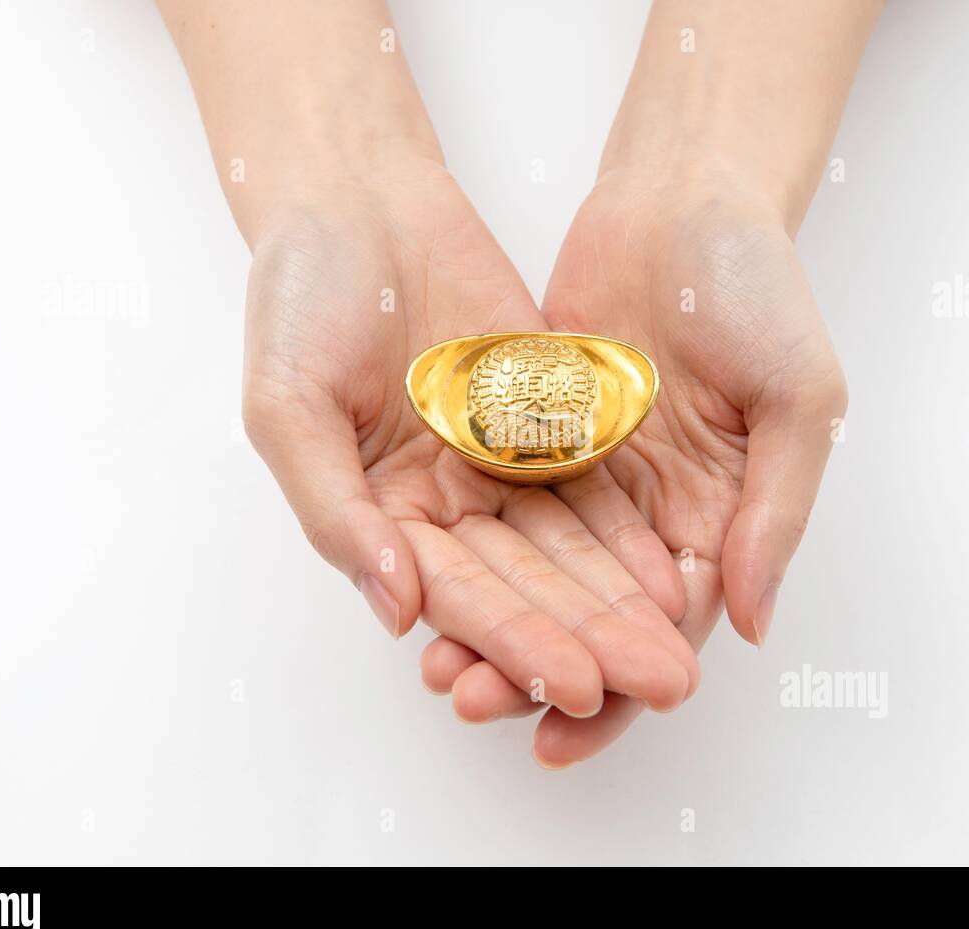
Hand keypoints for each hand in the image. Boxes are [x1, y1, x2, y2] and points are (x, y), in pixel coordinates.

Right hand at [242, 163, 698, 721]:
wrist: (357, 200)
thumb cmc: (299, 296)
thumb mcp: (286, 404)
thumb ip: (334, 509)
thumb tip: (396, 608)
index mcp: (381, 516)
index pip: (459, 597)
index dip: (518, 644)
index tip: (578, 689)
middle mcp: (446, 505)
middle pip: (531, 586)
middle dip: (595, 639)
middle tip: (663, 686)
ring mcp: (500, 463)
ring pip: (573, 548)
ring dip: (625, 602)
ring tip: (682, 653)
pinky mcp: (547, 419)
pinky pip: (596, 482)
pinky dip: (631, 529)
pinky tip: (674, 571)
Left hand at [422, 170, 846, 764]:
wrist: (686, 194)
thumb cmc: (762, 287)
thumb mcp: (799, 398)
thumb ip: (776, 510)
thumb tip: (751, 623)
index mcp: (720, 518)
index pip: (665, 627)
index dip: (619, 682)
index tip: (569, 727)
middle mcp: (650, 512)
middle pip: (587, 613)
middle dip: (534, 666)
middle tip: (474, 704)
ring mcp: (589, 475)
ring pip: (534, 571)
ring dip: (490, 622)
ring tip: (437, 667)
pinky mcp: (535, 432)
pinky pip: (498, 505)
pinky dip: (467, 550)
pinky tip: (423, 589)